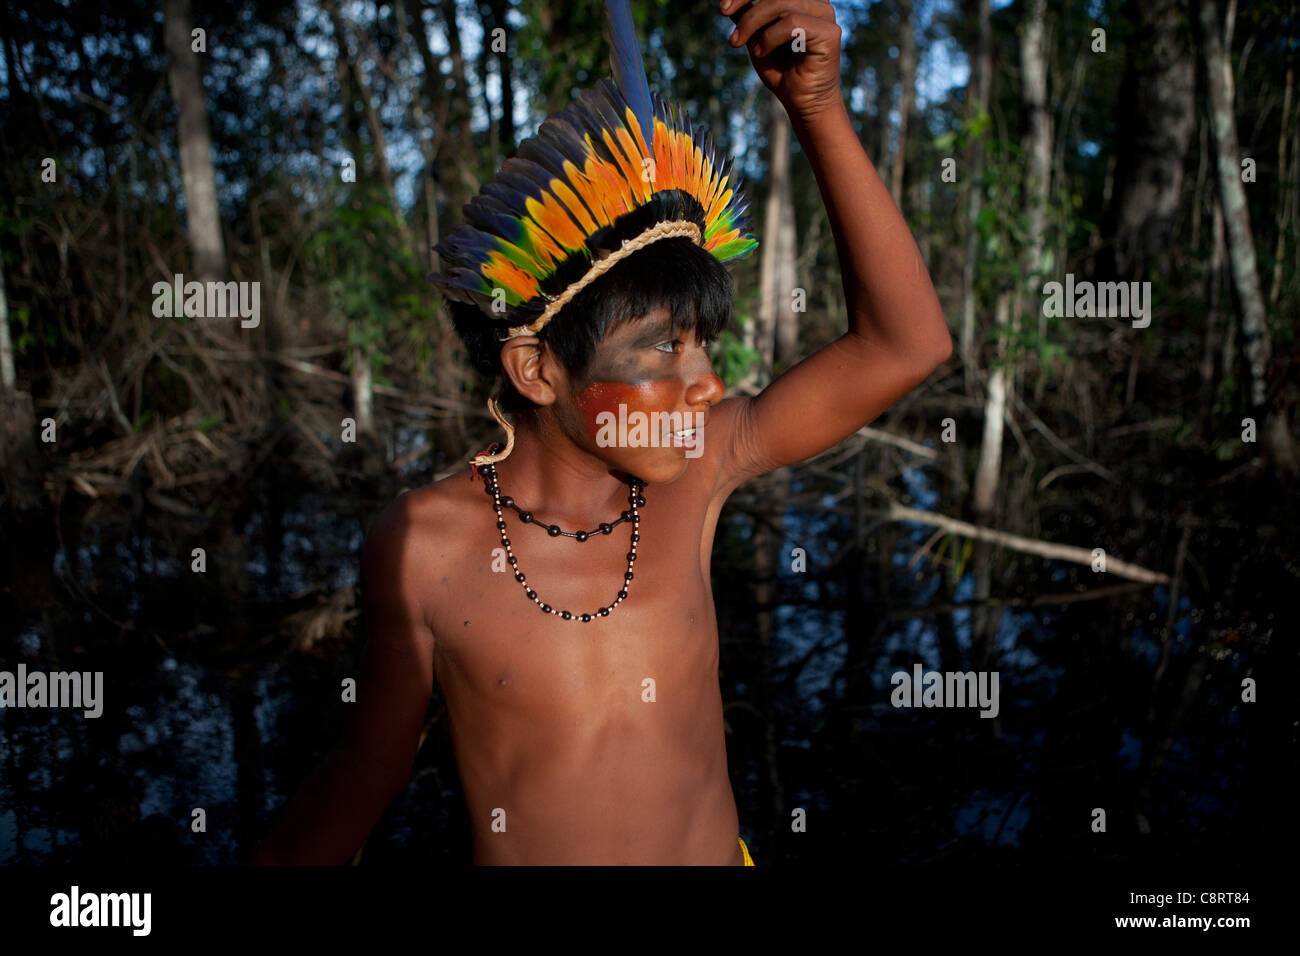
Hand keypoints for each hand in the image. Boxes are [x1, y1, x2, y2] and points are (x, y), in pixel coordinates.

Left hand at [720, 0, 842, 120]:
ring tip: (741, 44)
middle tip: (731, 34)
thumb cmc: (782, 72)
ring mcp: (826, 16)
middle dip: (746, 9)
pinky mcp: (830, 33)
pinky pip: (792, 23)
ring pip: (780, 3)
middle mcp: (818, 3)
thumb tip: (728, 0)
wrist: (802, 104)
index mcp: (803, 0)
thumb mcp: (756, 38)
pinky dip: (770, 38)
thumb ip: (747, 15)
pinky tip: (762, 53)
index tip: (722, 9)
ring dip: (753, 23)